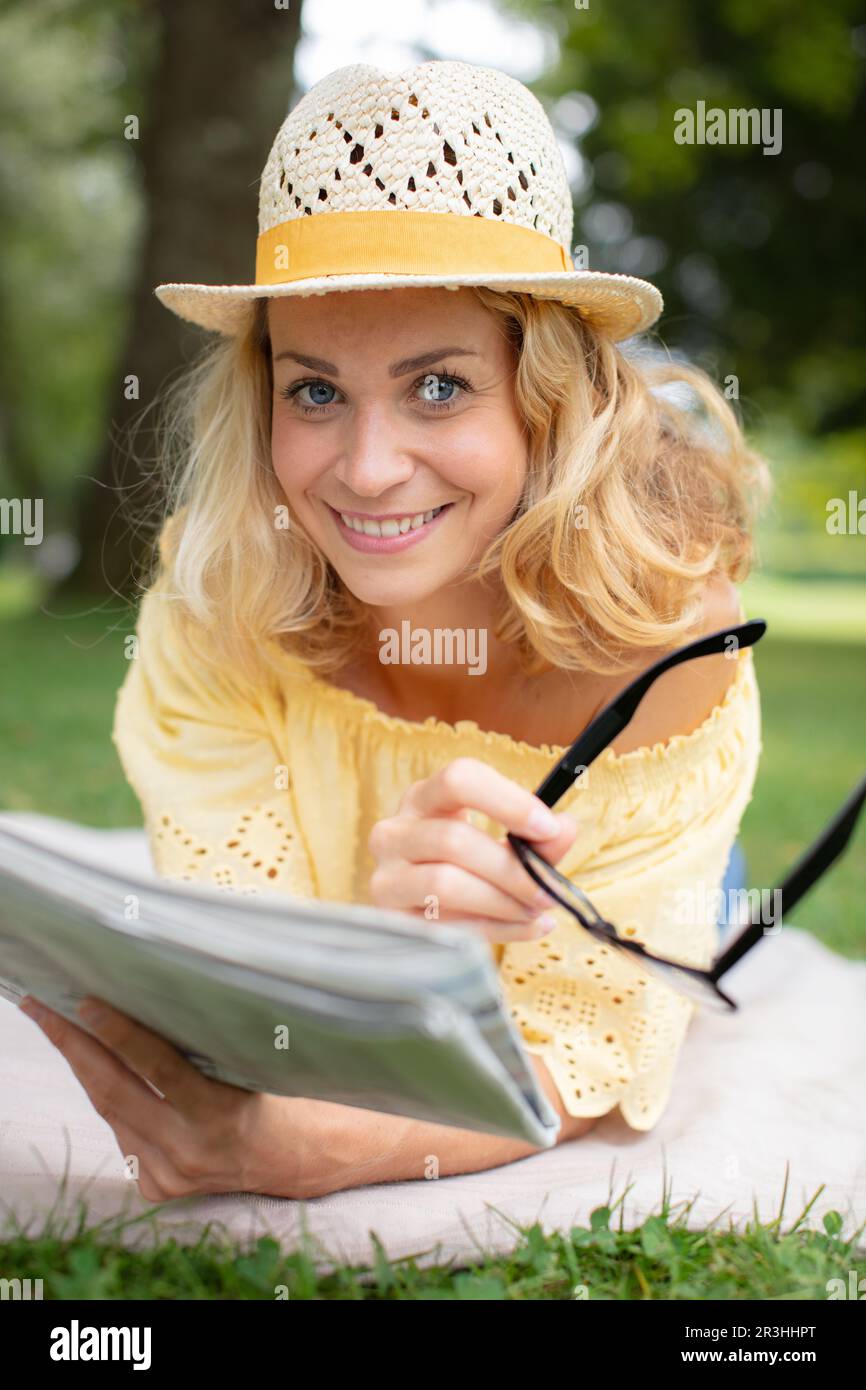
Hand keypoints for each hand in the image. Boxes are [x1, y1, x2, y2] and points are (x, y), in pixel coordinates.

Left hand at [16, 995, 334, 1201]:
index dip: (118, 1032)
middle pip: (114, 1091)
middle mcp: (189, 1150)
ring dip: (86, 1068)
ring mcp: (170, 1174)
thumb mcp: (256, 1063)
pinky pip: (123, 1133)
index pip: (156, 1068)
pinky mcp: (158, 1187)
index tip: (85, 1001)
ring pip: (112, 1112)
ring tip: (61, 1028)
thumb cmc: (283, 1094)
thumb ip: (209, 1044)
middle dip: (73, 1045)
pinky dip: (114, 1101)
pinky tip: (105, 1073)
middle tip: (41, 1007)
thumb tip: (155, 998)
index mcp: (220, 1115)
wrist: (299, 1159)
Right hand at [368, 755, 576, 942]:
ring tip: (535, 910)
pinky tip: (526, 927)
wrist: (425, 913)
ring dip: (502, 901)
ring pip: (445, 883)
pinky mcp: (391, 921)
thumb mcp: (504, 845)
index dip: (507, 801)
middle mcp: (393, 832)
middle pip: (454, 840)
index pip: (458, 779)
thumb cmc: (470, 868)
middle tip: (549, 890)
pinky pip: (447, 926)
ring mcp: (386, 878)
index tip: (548, 827)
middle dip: (512, 868)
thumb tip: (565, 829)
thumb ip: (538, 839)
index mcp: (424, 798)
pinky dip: (496, 929)